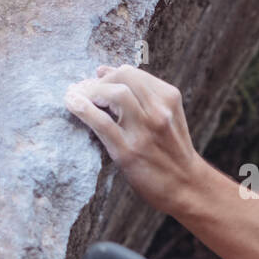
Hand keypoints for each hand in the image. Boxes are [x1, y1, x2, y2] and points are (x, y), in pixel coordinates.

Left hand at [64, 65, 201, 215]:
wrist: (187, 187)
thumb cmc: (171, 152)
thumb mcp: (167, 117)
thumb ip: (141, 95)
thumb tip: (102, 71)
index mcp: (169, 98)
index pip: (131, 73)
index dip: (108, 74)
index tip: (96, 81)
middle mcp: (159, 111)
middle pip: (122, 77)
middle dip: (97, 81)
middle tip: (83, 91)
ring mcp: (144, 130)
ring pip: (114, 94)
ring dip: (89, 91)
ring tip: (76, 97)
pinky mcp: (128, 151)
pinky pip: (102, 122)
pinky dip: (82, 108)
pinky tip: (72, 104)